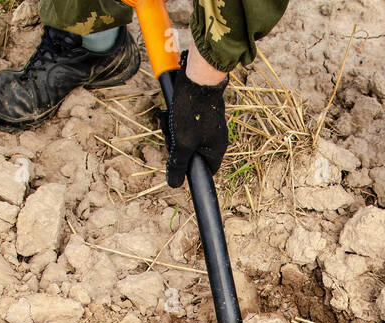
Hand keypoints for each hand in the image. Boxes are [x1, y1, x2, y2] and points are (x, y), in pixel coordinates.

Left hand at [164, 49, 228, 187]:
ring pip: (186, 136)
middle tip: (169, 135)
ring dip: (173, 130)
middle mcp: (215, 138)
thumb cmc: (193, 110)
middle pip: (193, 153)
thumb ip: (178, 163)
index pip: (206, 170)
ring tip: (167, 118)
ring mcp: (208, 124)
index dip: (190, 168)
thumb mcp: (182, 142)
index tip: (178, 160)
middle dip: (176, 146)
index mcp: (216, 149)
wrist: (199, 77)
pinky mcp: (201, 112)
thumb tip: (174, 184)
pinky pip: (186, 122)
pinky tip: (169, 111)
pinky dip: (175, 119)